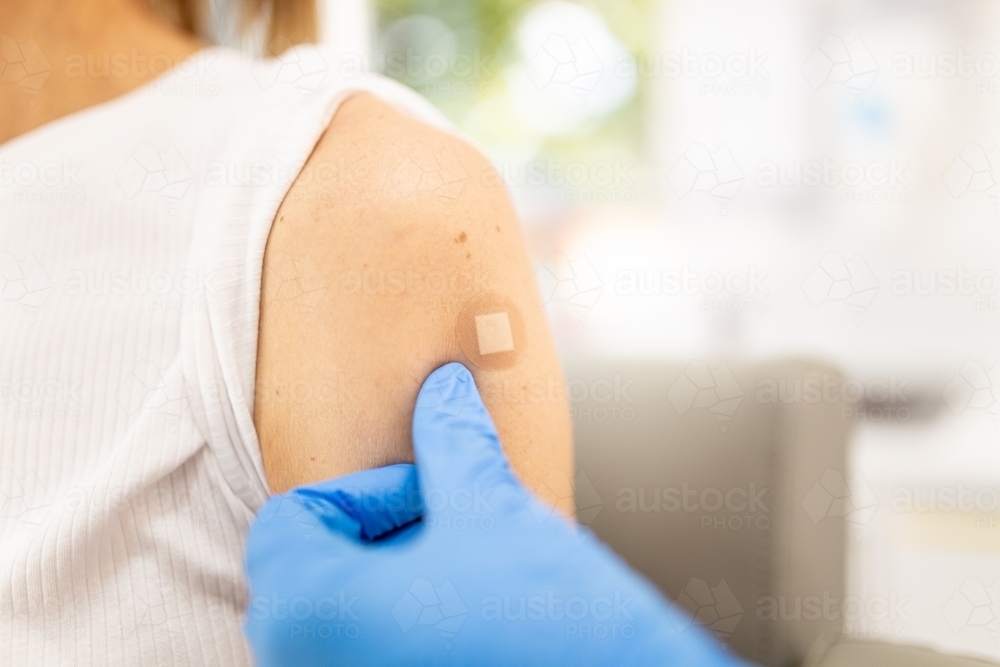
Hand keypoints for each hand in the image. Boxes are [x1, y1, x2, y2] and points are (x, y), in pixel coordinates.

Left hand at [243, 363, 745, 665]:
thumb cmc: (549, 627)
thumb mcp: (493, 514)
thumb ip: (452, 441)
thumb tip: (446, 386)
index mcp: (306, 612)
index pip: (291, 519)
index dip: (366, 491)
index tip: (434, 496)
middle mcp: (298, 665)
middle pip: (313, 567)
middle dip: (384, 531)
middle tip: (456, 528)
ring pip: (341, 616)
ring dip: (398, 577)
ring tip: (473, 573)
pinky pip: (366, 652)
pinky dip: (403, 624)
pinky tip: (474, 618)